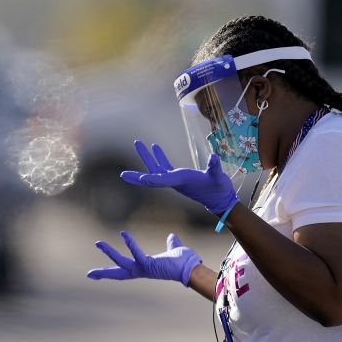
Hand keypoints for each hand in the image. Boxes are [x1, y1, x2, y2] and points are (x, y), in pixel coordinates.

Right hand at [86, 231, 201, 285]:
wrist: (192, 268)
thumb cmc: (183, 262)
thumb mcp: (173, 249)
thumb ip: (170, 243)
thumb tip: (171, 236)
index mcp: (144, 267)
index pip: (125, 270)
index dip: (111, 272)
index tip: (96, 275)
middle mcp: (142, 271)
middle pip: (118, 273)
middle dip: (104, 274)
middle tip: (89, 274)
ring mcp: (144, 269)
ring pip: (122, 262)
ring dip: (109, 253)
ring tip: (98, 243)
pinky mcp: (149, 265)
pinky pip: (137, 254)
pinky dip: (130, 244)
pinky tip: (123, 233)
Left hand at [120, 141, 237, 214]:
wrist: (220, 198)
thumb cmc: (218, 188)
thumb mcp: (217, 177)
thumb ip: (215, 167)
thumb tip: (214, 157)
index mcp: (180, 181)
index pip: (162, 180)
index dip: (151, 180)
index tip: (139, 179)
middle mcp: (174, 181)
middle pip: (151, 177)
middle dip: (136, 176)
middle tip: (121, 175)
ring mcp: (175, 179)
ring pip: (156, 169)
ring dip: (146, 157)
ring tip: (137, 143)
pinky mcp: (179, 176)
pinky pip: (164, 166)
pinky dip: (159, 157)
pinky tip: (155, 146)